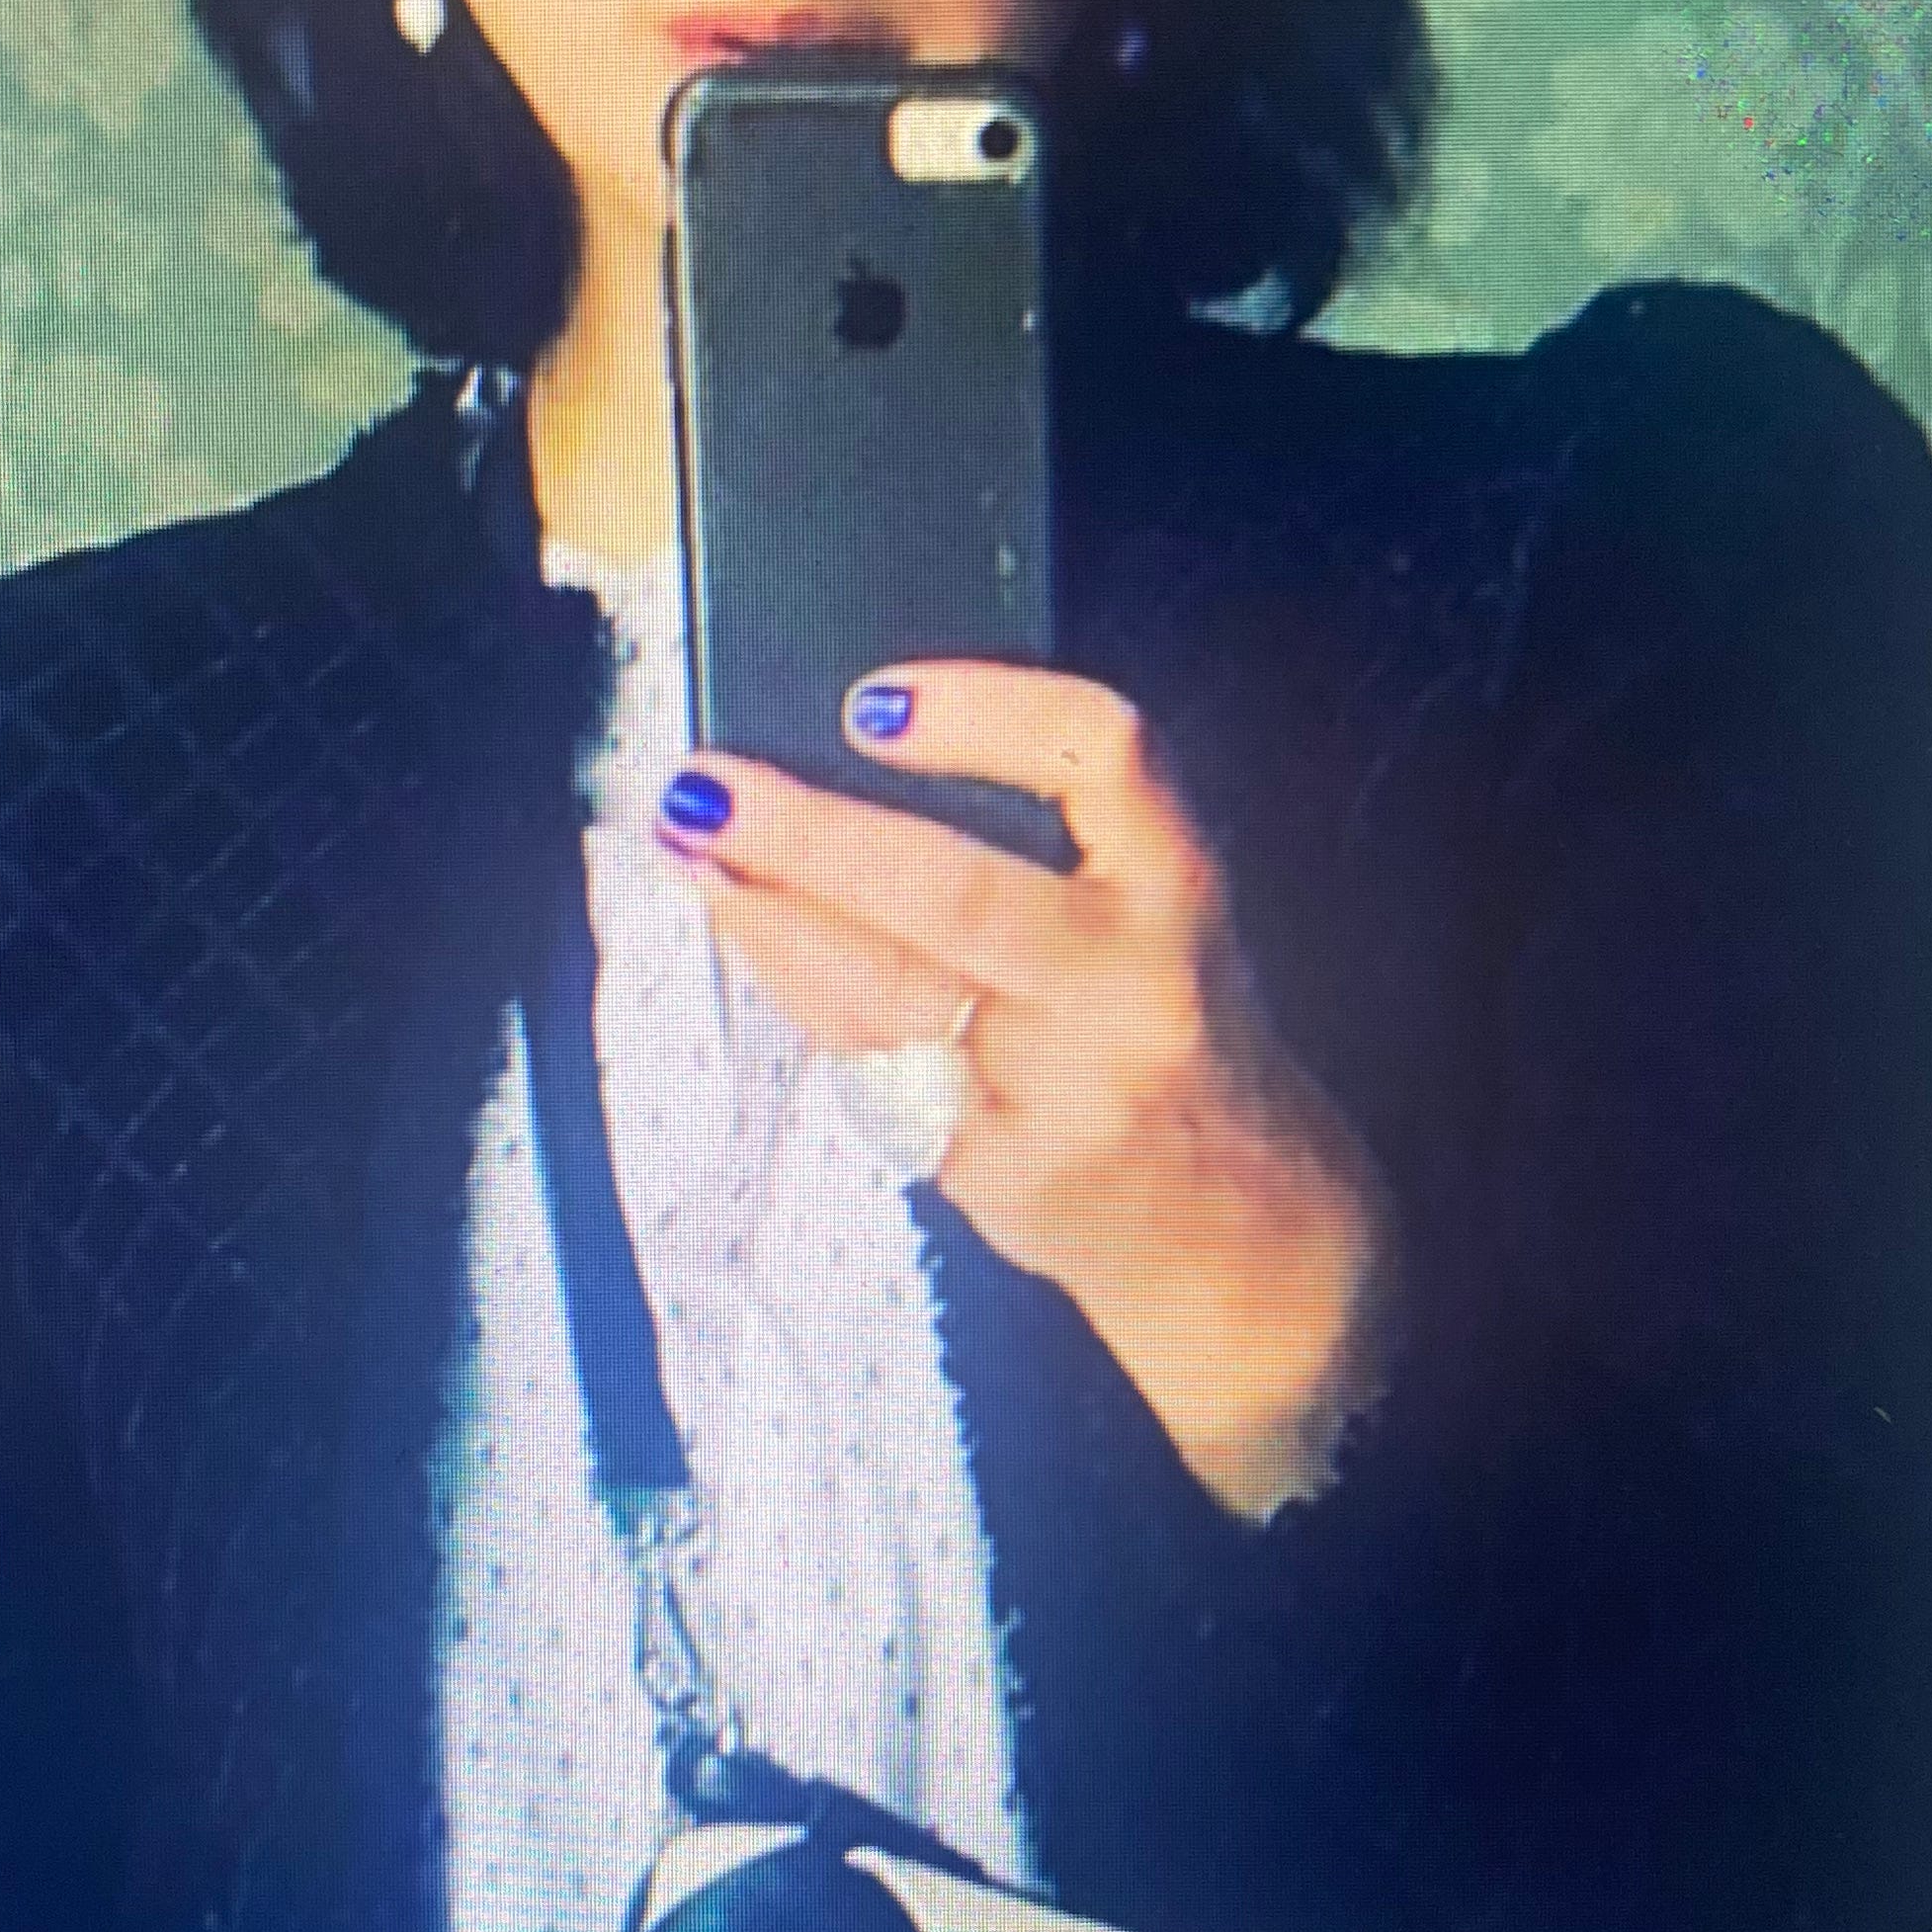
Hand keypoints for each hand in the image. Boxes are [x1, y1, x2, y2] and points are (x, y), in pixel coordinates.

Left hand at [655, 663, 1393, 1519]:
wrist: (1240, 1228)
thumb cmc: (1170, 1032)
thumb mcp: (1157, 910)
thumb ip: (1049, 841)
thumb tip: (845, 757)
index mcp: (1181, 886)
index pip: (1100, 751)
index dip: (981, 706)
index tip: (869, 703)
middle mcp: (1129, 984)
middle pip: (948, 889)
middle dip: (804, 835)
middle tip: (699, 790)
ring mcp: (1059, 1089)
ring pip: (878, 992)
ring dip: (761, 914)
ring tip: (692, 852)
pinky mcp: (995, 1169)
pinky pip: (865, 1065)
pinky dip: (796, 994)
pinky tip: (750, 940)